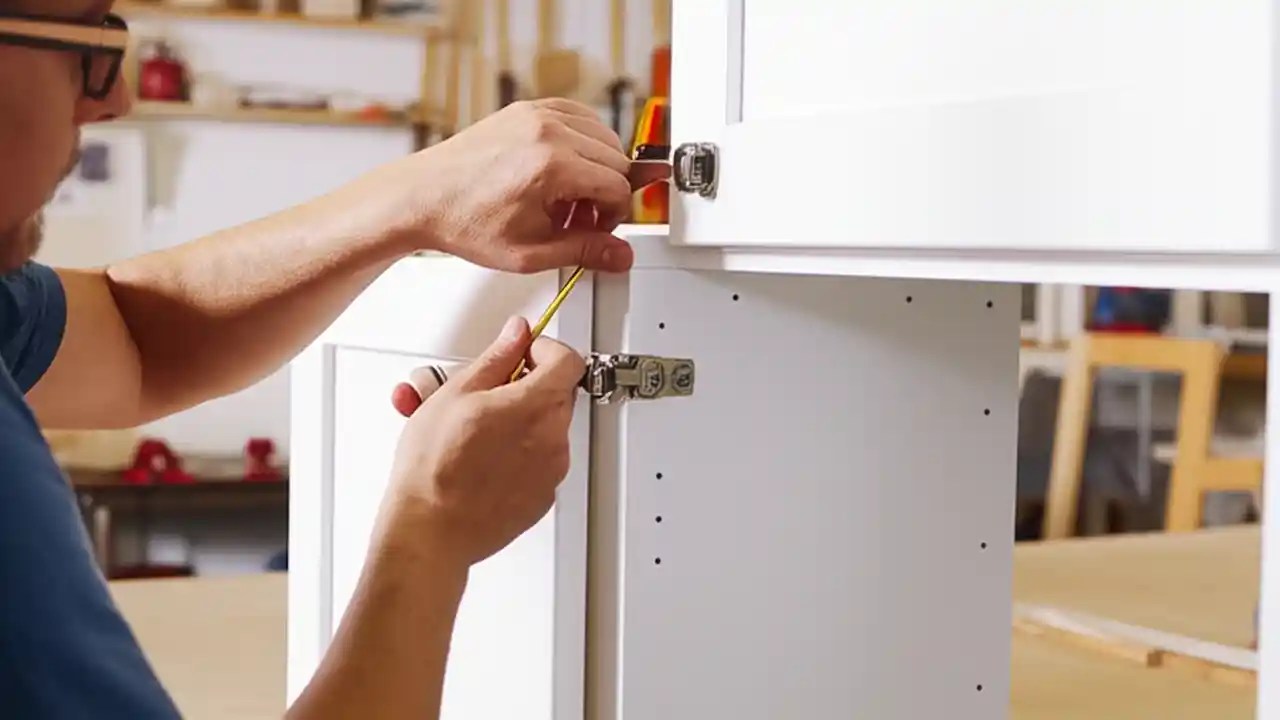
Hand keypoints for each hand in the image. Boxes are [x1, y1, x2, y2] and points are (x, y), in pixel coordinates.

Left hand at [372, 98, 669, 272]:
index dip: (613, 216)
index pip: (618, 186)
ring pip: (603, 136)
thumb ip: (584, 251)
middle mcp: (547, 131)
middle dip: (606, 192)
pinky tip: (563, 169)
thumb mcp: (530, 252)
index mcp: (551, 166)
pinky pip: (579, 117)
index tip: (595, 229)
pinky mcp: (528, 108)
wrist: (424, 197)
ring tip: (566, 195)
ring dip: (597, 166)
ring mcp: (537, 114)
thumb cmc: (466, 222)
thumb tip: (620, 256)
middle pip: (616, 159)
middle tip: (578, 217)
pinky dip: (582, 141)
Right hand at [379, 316, 584, 566]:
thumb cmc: (434, 469)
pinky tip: (481, 458)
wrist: (430, 530)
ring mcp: (551, 471)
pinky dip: (518, 454)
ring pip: (546, 429)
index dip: (544, 349)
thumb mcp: (455, 393)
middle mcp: (553, 438)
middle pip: (557, 393)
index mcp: (535, 406)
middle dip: (525, 385)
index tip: (522, 352)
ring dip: (517, 421)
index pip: (568, 360)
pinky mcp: (542, 497)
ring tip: (472, 430)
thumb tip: (515, 335)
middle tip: (486, 392)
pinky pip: (539, 462)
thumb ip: (496, 357)